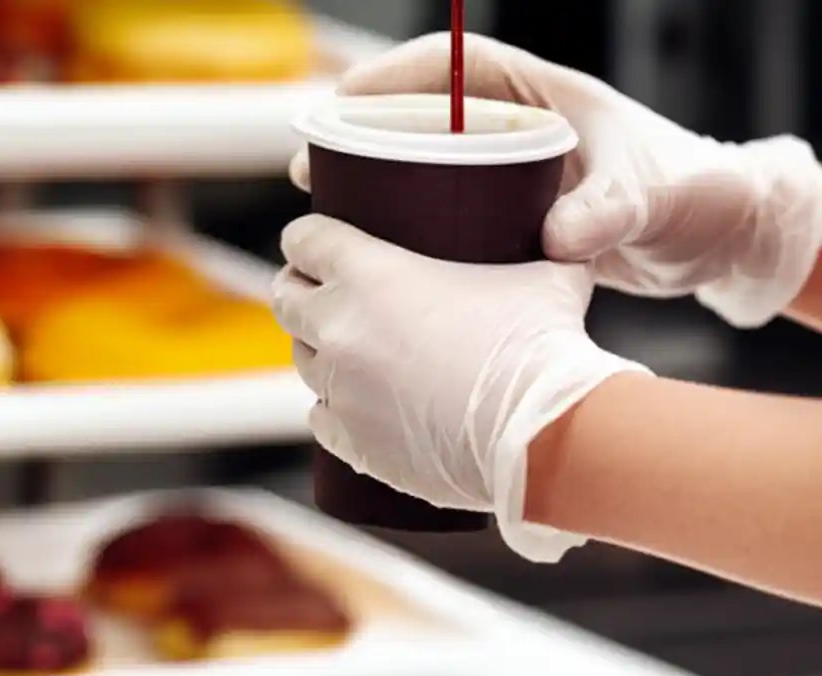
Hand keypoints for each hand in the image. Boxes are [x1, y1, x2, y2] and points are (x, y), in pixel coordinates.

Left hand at [273, 215, 646, 561]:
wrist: (541, 431)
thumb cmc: (540, 346)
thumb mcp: (543, 272)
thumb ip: (539, 245)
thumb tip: (562, 234)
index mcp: (367, 273)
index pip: (304, 241)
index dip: (306, 238)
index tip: (314, 243)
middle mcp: (338, 328)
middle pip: (286, 299)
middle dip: (300, 292)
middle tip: (324, 293)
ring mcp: (339, 388)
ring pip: (303, 359)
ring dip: (320, 351)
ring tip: (351, 350)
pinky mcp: (351, 440)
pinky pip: (322, 417)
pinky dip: (336, 408)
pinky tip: (358, 404)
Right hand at [292, 33, 821, 328]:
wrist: (713, 237)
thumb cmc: (690, 192)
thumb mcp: (649, 194)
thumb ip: (606, 209)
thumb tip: (557, 237)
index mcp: (542, 95)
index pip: (454, 67)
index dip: (392, 77)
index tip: (345, 100)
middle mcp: (515, 127)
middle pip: (419, 117)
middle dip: (360, 135)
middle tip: (314, 167)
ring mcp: (506, 173)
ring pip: (420, 166)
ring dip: (371, 184)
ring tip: (326, 211)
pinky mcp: (504, 216)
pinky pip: (439, 212)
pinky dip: (403, 227)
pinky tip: (373, 255)